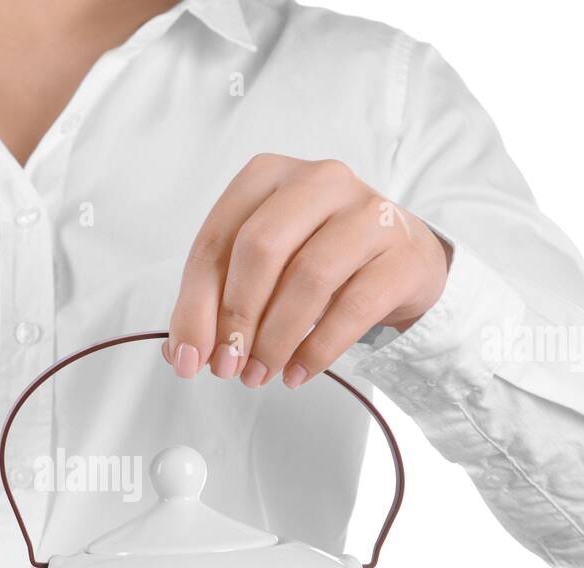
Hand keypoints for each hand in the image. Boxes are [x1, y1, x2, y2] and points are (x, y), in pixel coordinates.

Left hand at [164, 154, 450, 386]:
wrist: (401, 259)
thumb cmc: (318, 257)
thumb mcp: (264, 266)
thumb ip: (218, 299)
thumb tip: (181, 351)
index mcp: (268, 176)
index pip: (216, 240)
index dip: (195, 305)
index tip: (186, 357)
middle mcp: (319, 181)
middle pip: (261, 250)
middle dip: (236, 318)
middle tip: (226, 367)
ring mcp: (368, 213)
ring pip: (308, 279)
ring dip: (274, 340)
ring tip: (259, 374)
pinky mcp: (402, 254)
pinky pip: (353, 308)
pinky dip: (317, 350)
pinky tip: (296, 373)